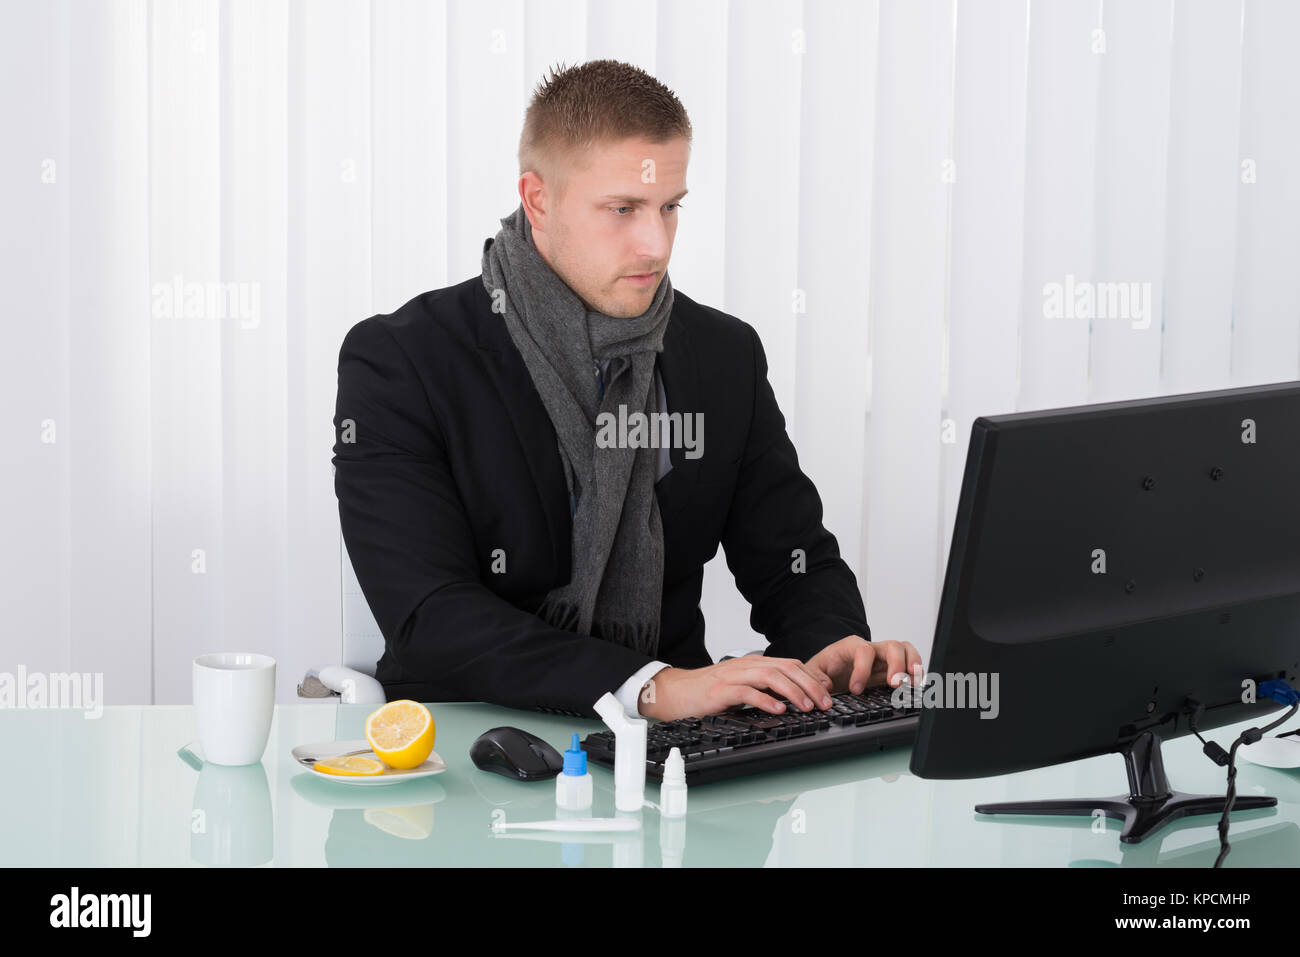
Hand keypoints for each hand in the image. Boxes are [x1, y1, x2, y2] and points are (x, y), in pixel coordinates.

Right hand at [636, 656, 835, 721]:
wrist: (675, 692)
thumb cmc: (708, 692)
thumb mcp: (741, 686)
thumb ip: (763, 688)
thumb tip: (792, 699)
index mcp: (754, 664)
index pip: (791, 664)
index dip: (812, 678)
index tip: (828, 693)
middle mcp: (746, 665)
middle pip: (786, 668)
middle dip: (810, 685)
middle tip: (825, 703)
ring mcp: (733, 676)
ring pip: (770, 676)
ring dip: (793, 692)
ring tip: (807, 706)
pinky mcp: (721, 690)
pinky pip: (747, 692)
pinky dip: (766, 701)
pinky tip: (779, 710)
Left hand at [805, 635, 923, 695]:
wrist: (829, 672)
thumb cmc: (823, 669)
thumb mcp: (812, 672)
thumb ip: (816, 677)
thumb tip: (827, 686)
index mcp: (850, 646)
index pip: (863, 651)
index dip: (863, 670)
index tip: (856, 690)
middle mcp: (871, 648)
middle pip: (891, 646)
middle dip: (897, 665)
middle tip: (896, 685)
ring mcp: (884, 657)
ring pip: (905, 650)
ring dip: (913, 665)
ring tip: (913, 683)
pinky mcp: (892, 668)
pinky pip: (910, 662)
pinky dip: (916, 672)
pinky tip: (916, 686)